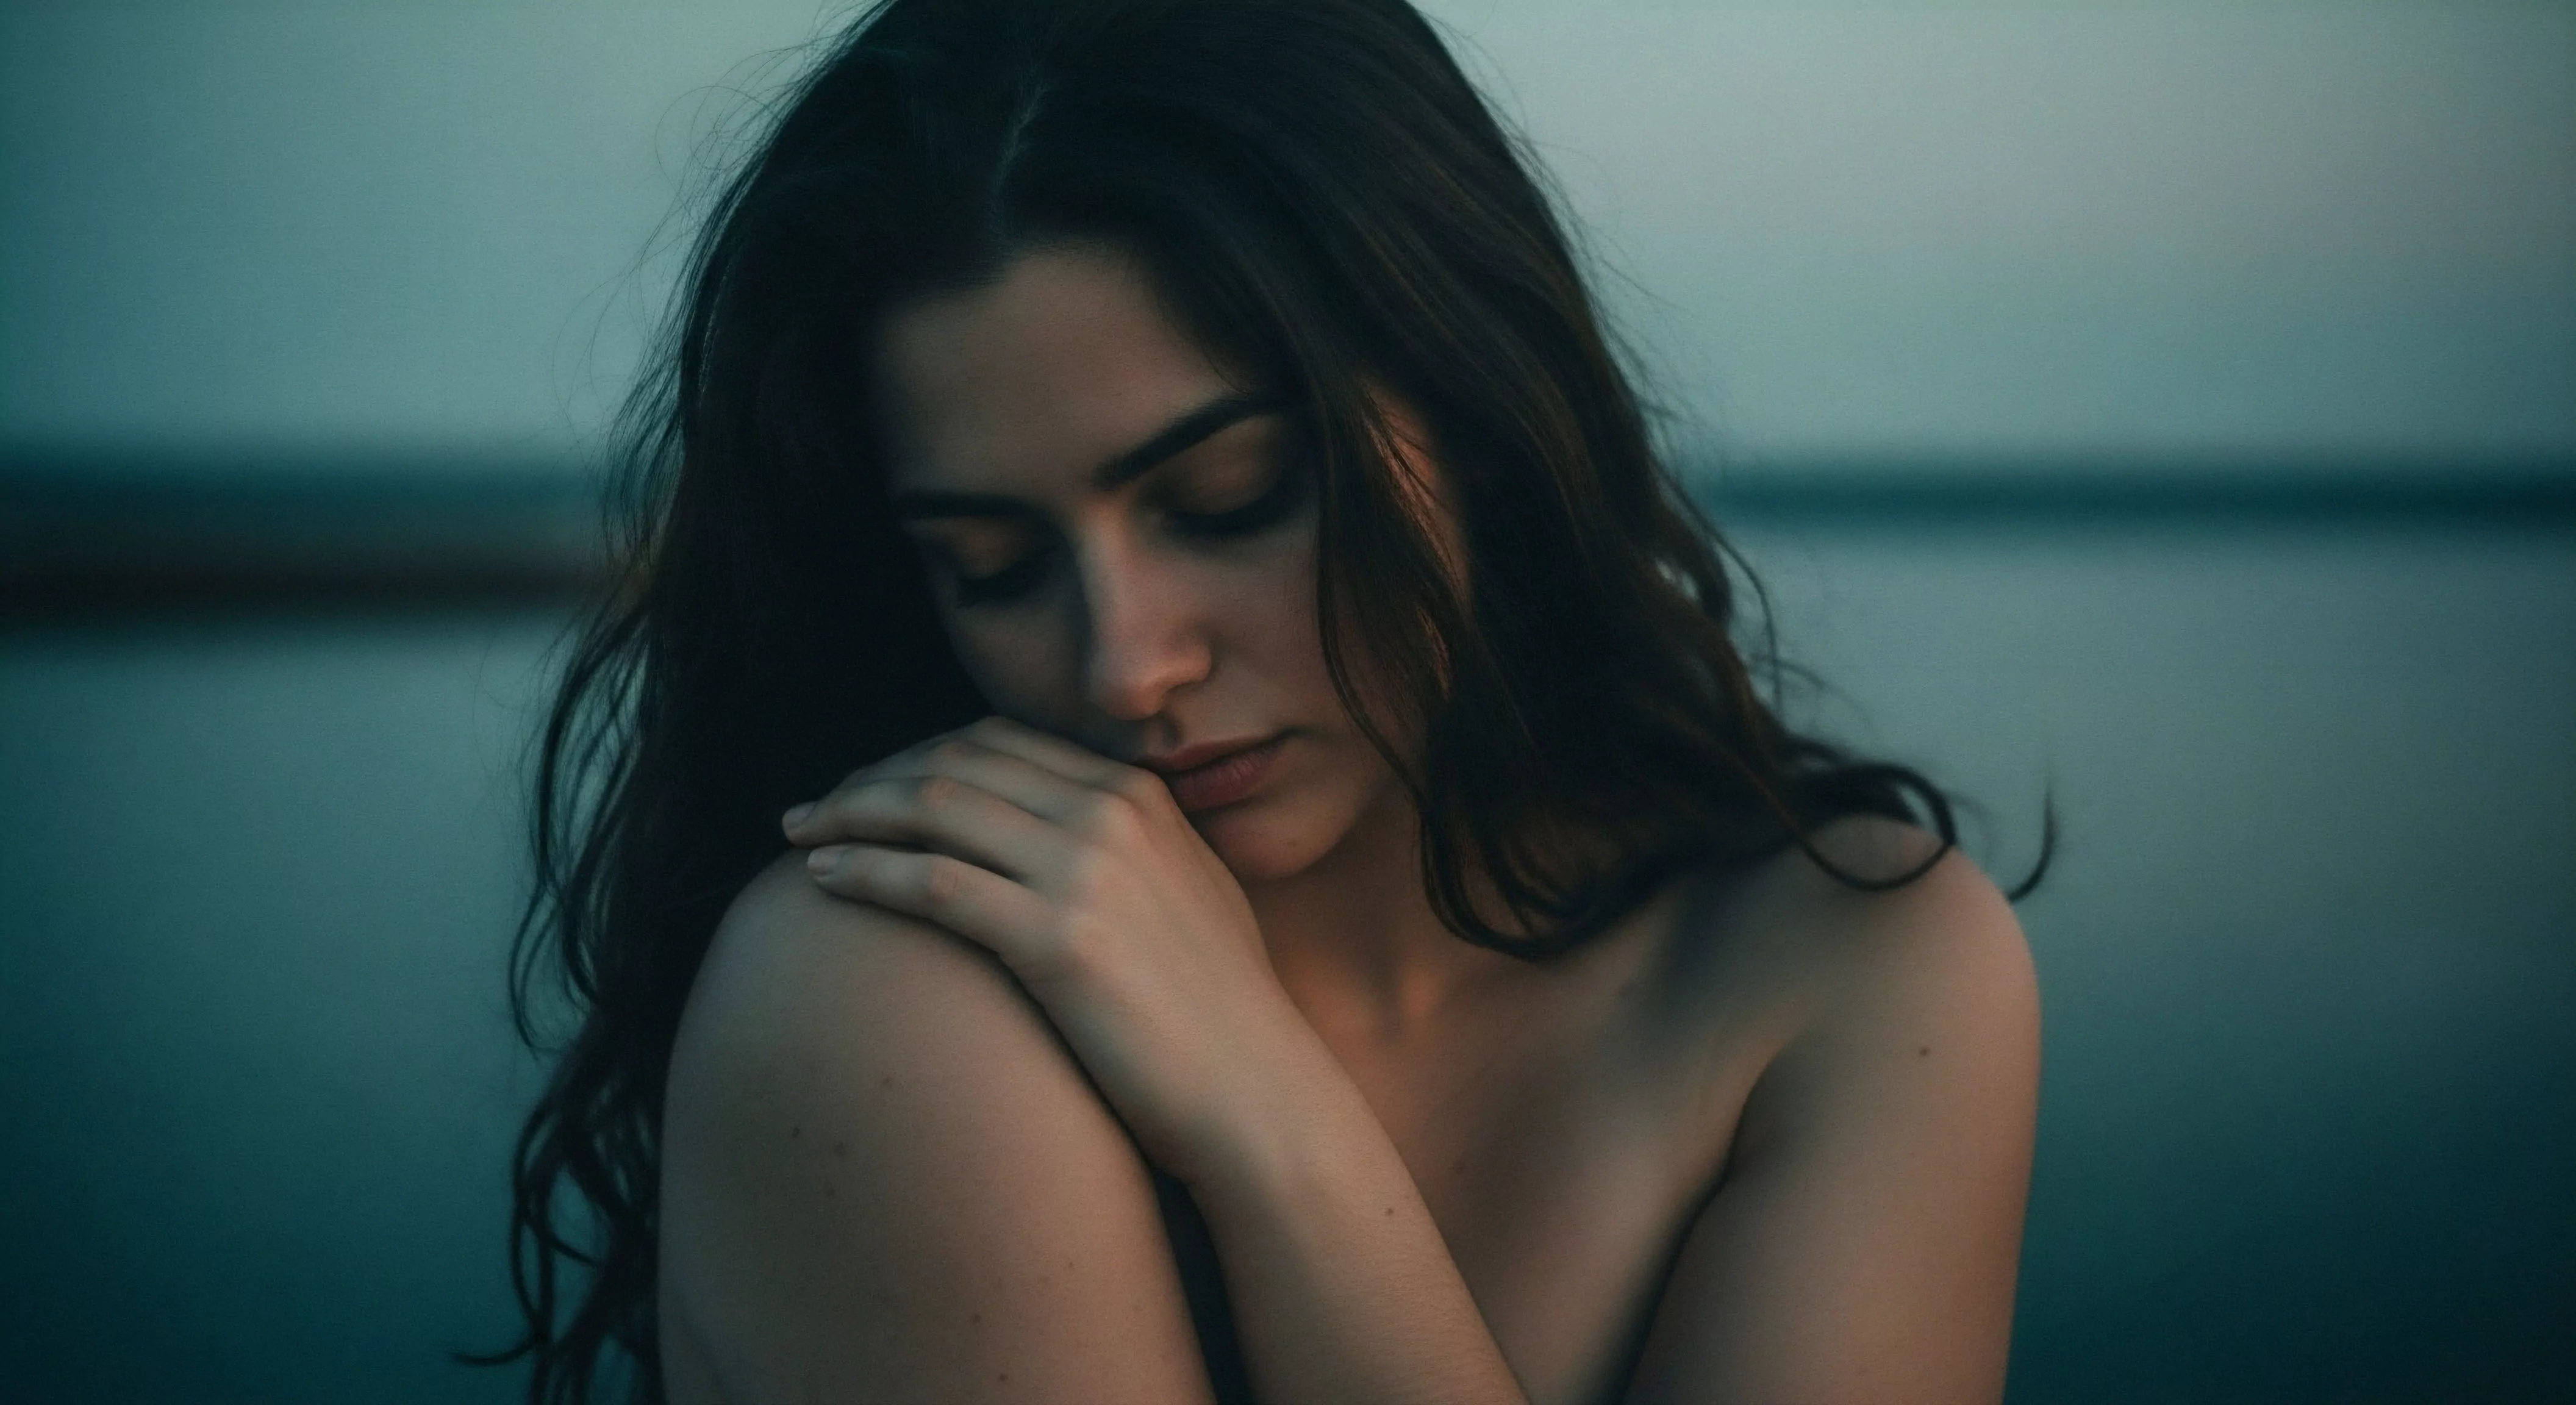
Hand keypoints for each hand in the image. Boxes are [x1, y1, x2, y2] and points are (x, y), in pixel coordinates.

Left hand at [781, 716, 1303, 1177]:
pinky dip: (868, 872)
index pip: (999, 743)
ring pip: (933, 809)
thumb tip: (1068, 835)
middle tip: (815, 808)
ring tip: (798, 834)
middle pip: (955, 764)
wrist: (1258, 1094)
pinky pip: (934, 883)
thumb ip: (1132, 848)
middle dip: (871, 778)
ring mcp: (1086, 872)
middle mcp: (1110, 815)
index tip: (870, 784)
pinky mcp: (1059, 939)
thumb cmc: (1220, 1015)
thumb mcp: (1188, 895)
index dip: (919, 755)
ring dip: (850, 814)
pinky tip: (823, 880)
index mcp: (1138, 796)